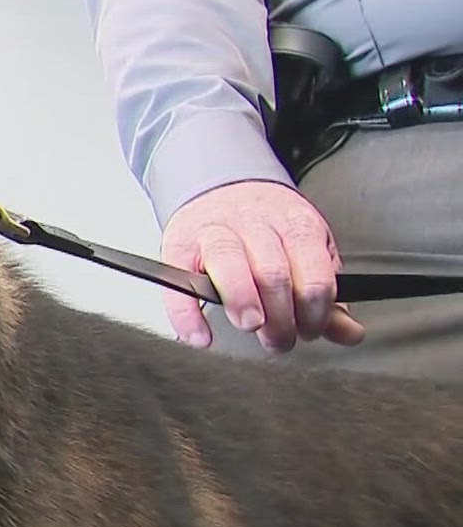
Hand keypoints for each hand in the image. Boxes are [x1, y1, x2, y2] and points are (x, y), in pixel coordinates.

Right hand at [160, 180, 364, 351]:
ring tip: (251, 326)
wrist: (221, 187)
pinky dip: (187, 315)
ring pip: (229, 264)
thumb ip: (326, 295)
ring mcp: (213, 232)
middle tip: (279, 339)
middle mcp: (254, 224)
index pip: (313, 276)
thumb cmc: (267, 228)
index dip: (314, 313)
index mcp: (294, 225)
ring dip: (243, 302)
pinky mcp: (178, 245)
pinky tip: (200, 337)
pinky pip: (178, 282)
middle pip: (273, 273)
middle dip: (280, 318)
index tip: (308, 331)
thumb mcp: (307, 251)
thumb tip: (350, 333)